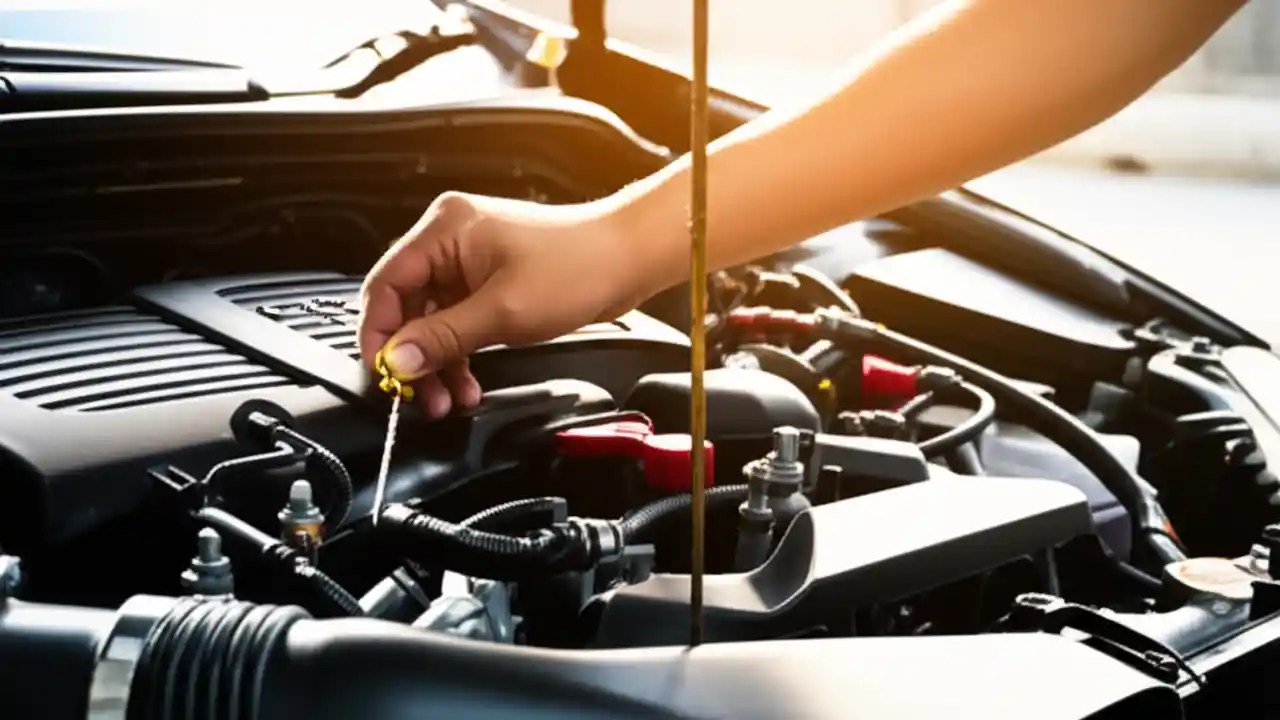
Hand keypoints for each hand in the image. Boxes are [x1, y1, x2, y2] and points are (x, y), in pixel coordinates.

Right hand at [359, 192, 649, 417]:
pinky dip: (460, 352)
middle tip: (421, 396)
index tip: (385, 374)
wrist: (628, 258)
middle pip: (408, 306)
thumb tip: (399, 360)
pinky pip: (459, 320)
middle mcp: (450, 239)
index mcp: (444, 229)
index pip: (386, 285)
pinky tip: (467, 381)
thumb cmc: (578, 265)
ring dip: (439, 361)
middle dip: (414, 356)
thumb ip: (444, 338)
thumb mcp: (502, 312)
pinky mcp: (490, 280)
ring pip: (433, 319)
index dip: (379, 334)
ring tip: (448, 398)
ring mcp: (470, 261)